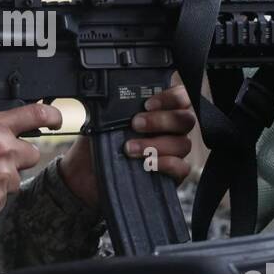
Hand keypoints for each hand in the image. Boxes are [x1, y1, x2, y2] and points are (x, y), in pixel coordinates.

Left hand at [58, 80, 196, 205]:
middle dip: (161, 120)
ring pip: (182, 143)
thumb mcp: (103, 124)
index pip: (180, 98)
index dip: (170, 98)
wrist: (88, 175)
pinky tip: (149, 163)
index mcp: (159, 113)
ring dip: (156, 144)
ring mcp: (173, 153)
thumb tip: (112, 103)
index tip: (147, 104)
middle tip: (136, 124)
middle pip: (185, 120)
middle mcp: (171, 131)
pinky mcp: (172, 175)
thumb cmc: (99, 146)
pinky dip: (166, 163)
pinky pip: (181, 167)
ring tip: (130, 148)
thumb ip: (115, 111)